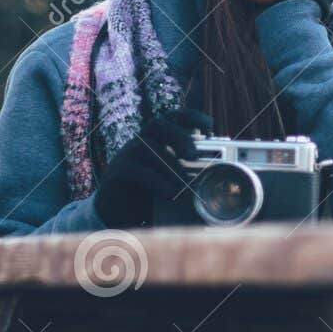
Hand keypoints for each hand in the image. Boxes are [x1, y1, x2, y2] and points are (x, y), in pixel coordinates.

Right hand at [94, 106, 213, 228]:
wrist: (118, 214)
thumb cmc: (148, 197)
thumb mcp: (170, 183)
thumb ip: (188, 176)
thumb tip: (216, 181)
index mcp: (156, 140)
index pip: (171, 118)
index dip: (190, 116)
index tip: (209, 125)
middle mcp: (140, 142)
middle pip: (158, 123)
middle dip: (178, 135)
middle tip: (193, 155)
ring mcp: (126, 154)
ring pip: (146, 146)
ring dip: (168, 163)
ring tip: (184, 184)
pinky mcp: (116, 171)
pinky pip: (135, 169)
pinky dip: (155, 180)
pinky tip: (169, 193)